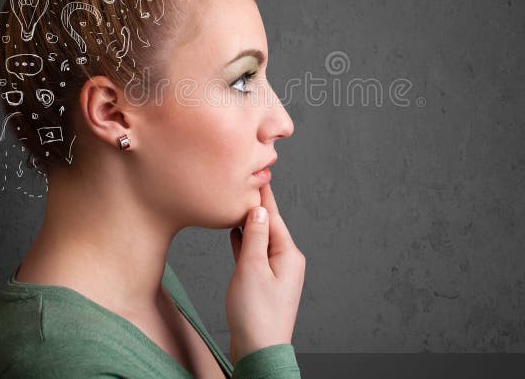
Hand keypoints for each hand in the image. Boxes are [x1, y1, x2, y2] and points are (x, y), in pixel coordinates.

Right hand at [225, 183, 305, 364]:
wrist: (259, 351)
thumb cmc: (256, 314)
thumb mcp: (251, 269)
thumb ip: (253, 237)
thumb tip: (258, 211)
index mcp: (288, 254)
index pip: (273, 216)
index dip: (263, 195)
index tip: (258, 173)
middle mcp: (286, 261)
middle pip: (268, 226)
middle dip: (255, 206)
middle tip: (244, 183)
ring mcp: (276, 273)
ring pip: (260, 240)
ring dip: (248, 224)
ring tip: (237, 203)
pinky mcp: (264, 284)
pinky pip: (254, 255)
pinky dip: (245, 242)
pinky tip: (236, 234)